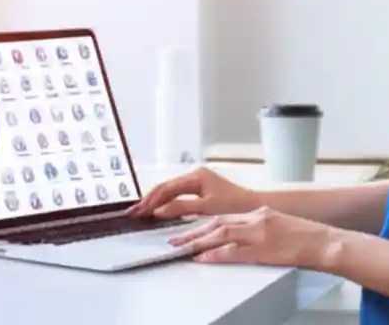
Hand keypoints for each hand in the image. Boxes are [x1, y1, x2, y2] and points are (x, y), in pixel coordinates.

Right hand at [127, 166, 259, 218]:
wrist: (254, 206)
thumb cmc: (235, 206)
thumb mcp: (207, 208)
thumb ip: (181, 208)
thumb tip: (158, 210)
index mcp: (196, 177)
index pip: (166, 188)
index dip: (150, 201)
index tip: (138, 211)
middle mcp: (195, 175)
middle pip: (166, 187)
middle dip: (149, 200)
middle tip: (134, 213)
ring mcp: (198, 181)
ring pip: (170, 190)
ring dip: (156, 201)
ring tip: (141, 212)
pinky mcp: (201, 189)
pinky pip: (178, 194)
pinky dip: (166, 202)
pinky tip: (159, 210)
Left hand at [168, 206, 336, 267]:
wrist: (323, 242)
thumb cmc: (304, 237)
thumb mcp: (279, 225)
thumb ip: (259, 227)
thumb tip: (240, 236)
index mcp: (259, 212)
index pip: (224, 216)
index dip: (203, 224)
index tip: (188, 230)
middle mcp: (256, 218)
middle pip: (217, 223)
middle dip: (193, 232)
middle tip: (175, 239)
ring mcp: (259, 233)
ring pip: (220, 234)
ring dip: (197, 242)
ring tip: (181, 248)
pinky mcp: (262, 249)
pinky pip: (232, 252)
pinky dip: (214, 255)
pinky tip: (202, 258)